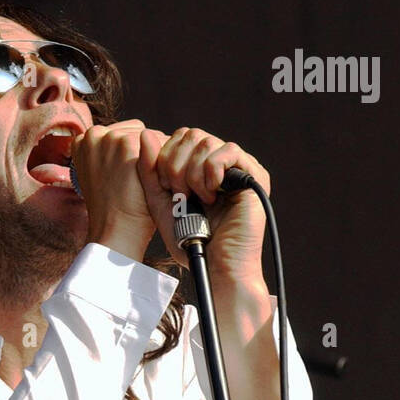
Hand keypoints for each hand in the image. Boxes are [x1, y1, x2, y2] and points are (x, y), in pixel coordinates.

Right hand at [72, 120, 156, 261]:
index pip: (120, 133)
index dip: (132, 155)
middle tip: (143, 181)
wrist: (115, 232)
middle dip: (145, 152)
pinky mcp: (127, 145)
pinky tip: (157, 180)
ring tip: (150, 181)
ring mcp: (110, 138)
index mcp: (84, 141)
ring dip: (156, 155)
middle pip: (136, 131)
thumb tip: (133, 139)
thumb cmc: (112, 210)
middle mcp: (94, 134)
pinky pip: (160, 142)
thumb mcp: (100, 176)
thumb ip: (107, 155)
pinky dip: (164, 160)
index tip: (132, 176)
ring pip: (150, 136)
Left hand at [137, 127, 269, 284]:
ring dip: (193, 173)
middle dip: (177, 166)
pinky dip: (212, 171)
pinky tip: (211, 195)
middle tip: (181, 196)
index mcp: (201, 167)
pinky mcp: (254, 175)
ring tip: (198, 199)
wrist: (213, 266)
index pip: (180, 138)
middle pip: (192, 135)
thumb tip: (145, 134)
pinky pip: (229, 150)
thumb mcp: (160, 203)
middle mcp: (221, 163)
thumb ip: (150, 171)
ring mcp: (238, 168)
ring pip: (207, 142)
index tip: (168, 191)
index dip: (166, 159)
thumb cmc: (189, 241)